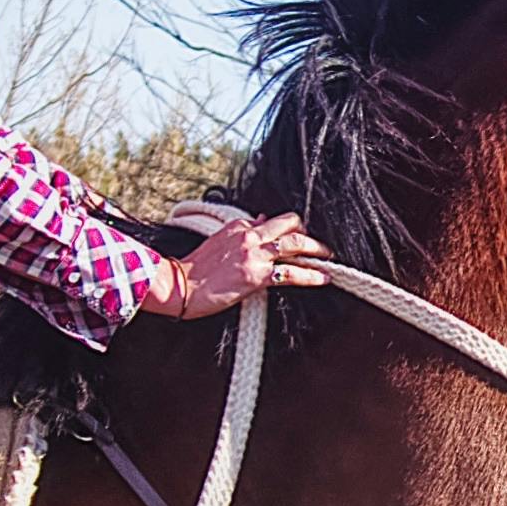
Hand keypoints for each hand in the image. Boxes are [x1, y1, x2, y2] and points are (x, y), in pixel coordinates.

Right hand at [159, 211, 332, 317]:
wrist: (177, 286)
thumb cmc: (193, 270)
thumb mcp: (217, 241)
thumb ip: (240, 232)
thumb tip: (259, 219)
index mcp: (238, 226)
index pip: (271, 222)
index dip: (287, 230)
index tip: (297, 237)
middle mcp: (248, 235)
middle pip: (289, 225)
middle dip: (307, 234)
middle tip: (321, 245)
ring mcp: (254, 254)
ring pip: (295, 244)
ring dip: (316, 250)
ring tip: (328, 257)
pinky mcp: (257, 275)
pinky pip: (292, 273)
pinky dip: (312, 275)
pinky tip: (324, 277)